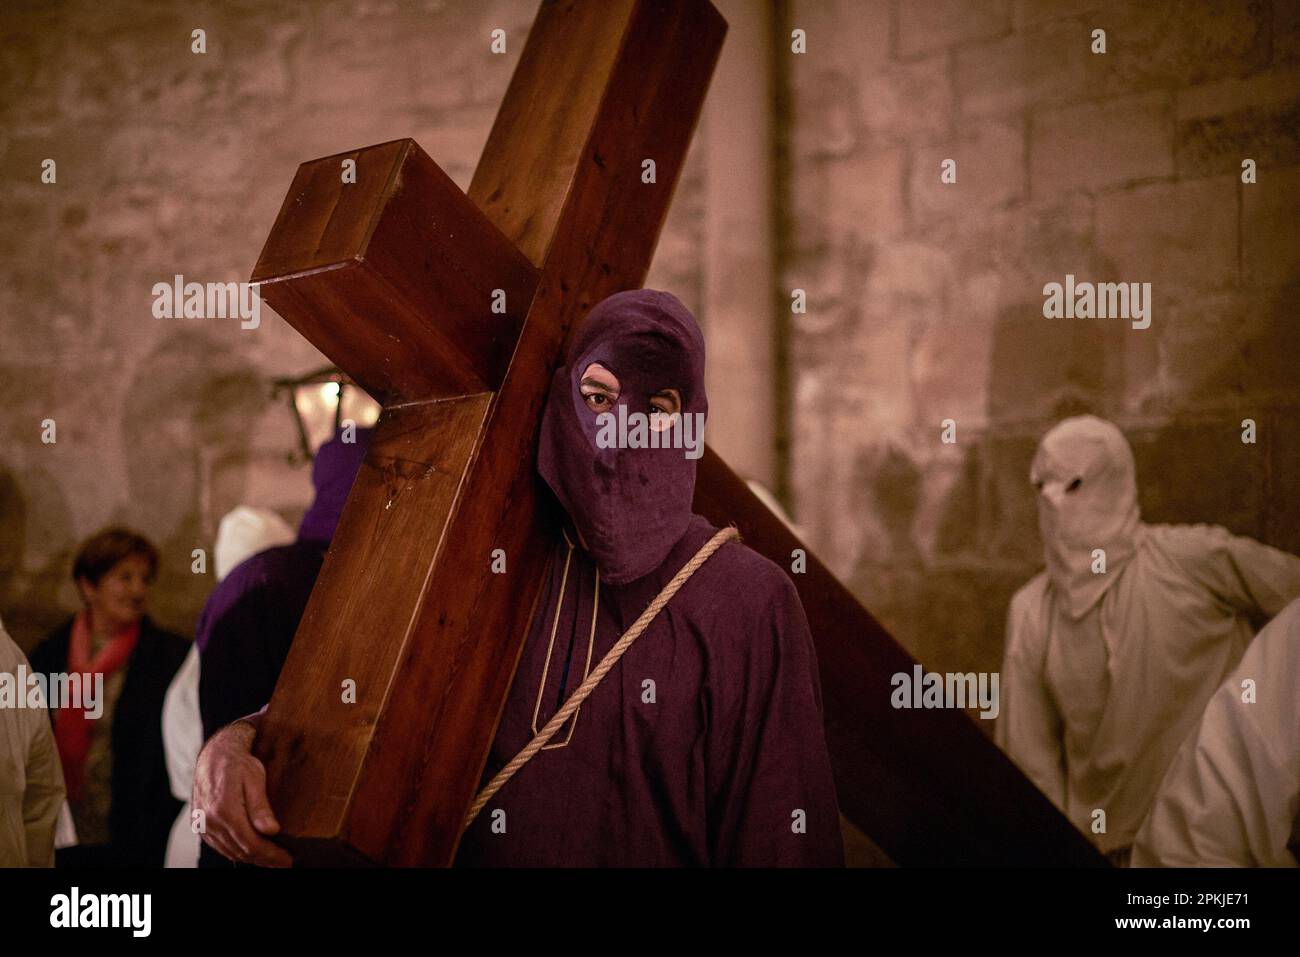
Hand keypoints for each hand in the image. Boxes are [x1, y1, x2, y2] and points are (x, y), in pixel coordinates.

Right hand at [193, 719, 292, 866]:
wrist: (213, 756)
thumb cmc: (237, 764)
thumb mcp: (255, 779)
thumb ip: (261, 807)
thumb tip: (271, 831)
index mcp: (224, 809)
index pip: (251, 843)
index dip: (271, 855)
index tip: (287, 859)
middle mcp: (210, 822)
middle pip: (241, 851)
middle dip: (265, 860)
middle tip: (284, 862)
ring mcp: (203, 826)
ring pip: (230, 852)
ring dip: (252, 859)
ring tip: (272, 859)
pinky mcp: (200, 827)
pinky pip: (220, 847)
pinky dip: (237, 852)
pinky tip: (252, 852)